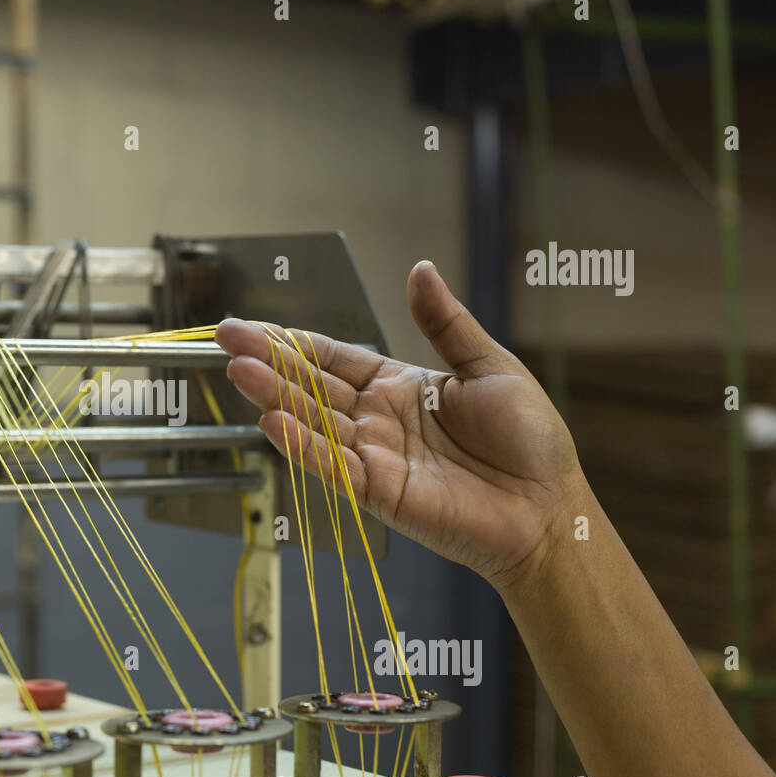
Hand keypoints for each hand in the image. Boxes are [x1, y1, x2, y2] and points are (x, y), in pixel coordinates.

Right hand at [216, 260, 584, 588]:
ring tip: (238, 372)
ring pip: (313, 422)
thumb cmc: (529, 440)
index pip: (332, 358)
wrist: (550, 506)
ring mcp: (374, 456)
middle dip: (268, 362)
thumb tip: (420, 270)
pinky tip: (273, 423)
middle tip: (225, 339)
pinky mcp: (379, 493)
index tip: (248, 326)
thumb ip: (445, 324)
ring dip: (275, 397)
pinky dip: (303, 447)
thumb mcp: (489, 366)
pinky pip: (333, 467)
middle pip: (311, 385)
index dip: (291, 341)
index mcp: (398, 386)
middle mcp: (376, 419)